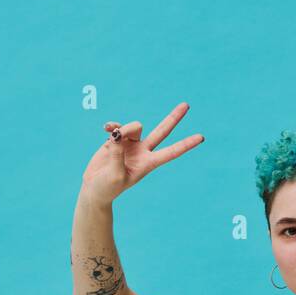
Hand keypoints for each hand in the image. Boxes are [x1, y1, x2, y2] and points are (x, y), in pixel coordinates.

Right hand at [78, 102, 204, 207]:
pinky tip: (106, 129)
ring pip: (135, 126)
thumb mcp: (115, 174)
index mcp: (148, 164)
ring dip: (125, 128)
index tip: (201, 137)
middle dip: (174, 118)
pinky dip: (113, 126)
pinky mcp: (117, 140)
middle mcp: (143, 152)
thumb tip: (118, 132)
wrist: (94, 189)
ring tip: (113, 137)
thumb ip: (118, 152)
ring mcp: (131, 145)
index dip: (186, 145)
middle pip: (162, 131)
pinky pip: (118, 126)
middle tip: (187, 104)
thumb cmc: (107, 188)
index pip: (171, 152)